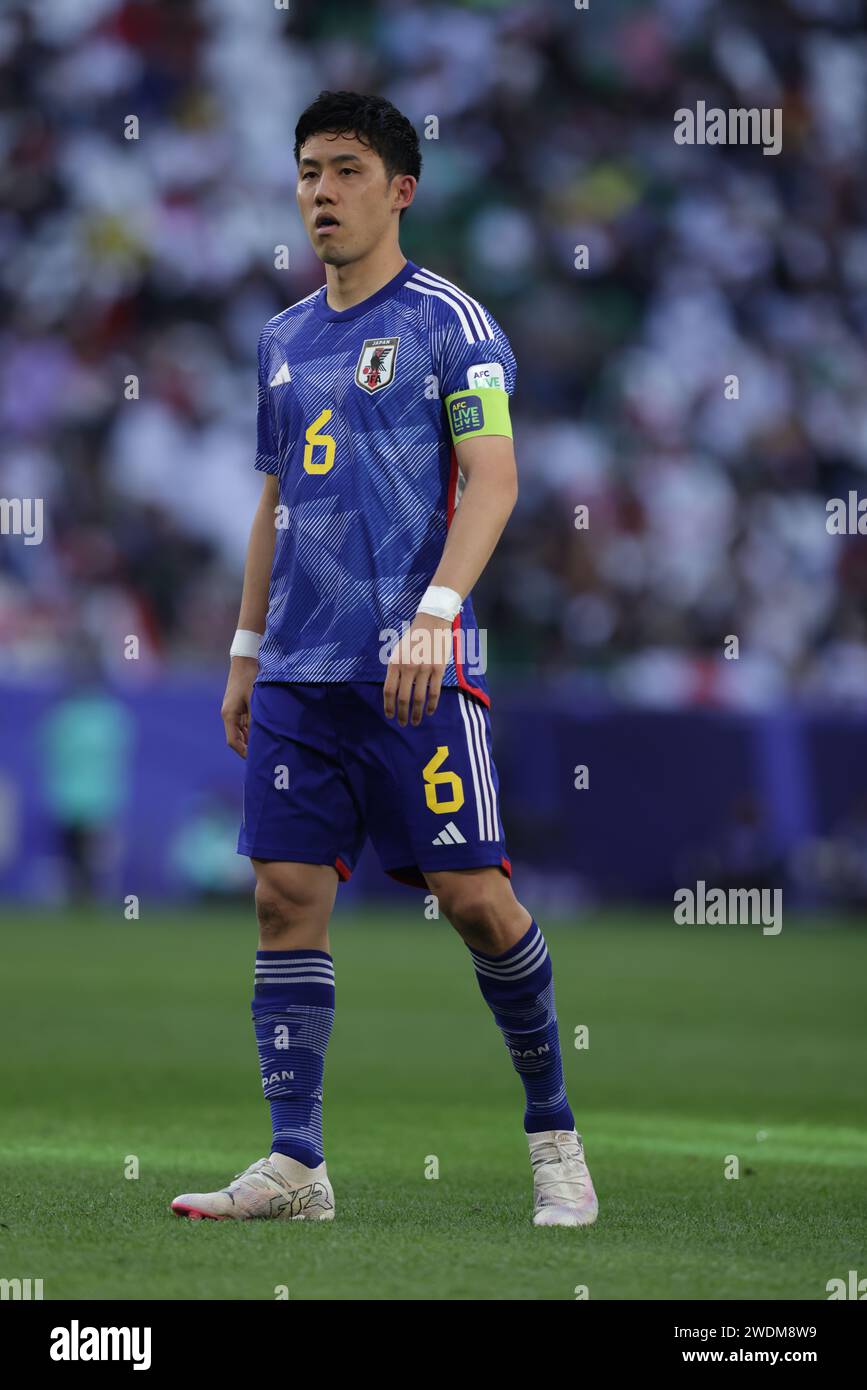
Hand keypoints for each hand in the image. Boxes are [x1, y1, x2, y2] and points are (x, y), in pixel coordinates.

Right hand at [221, 656, 256, 757]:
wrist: (245, 662)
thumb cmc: (250, 680)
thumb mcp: (255, 701)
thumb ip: (255, 720)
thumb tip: (258, 738)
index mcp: (229, 715)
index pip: (233, 741)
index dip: (243, 752)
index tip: (254, 759)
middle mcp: (228, 715)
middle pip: (235, 738)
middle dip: (247, 748)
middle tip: (261, 756)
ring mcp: (232, 711)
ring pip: (239, 731)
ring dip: (249, 739)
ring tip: (263, 747)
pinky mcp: (237, 706)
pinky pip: (242, 724)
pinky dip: (250, 730)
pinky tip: (261, 733)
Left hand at [383, 611, 450, 726]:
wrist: (432, 621)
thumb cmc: (413, 637)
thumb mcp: (397, 651)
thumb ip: (395, 670)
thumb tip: (393, 691)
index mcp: (395, 663)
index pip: (389, 690)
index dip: (388, 706)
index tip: (390, 716)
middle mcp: (408, 667)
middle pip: (403, 698)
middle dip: (402, 714)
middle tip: (403, 723)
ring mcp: (424, 668)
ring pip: (419, 698)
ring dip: (416, 713)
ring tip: (415, 722)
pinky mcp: (438, 669)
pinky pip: (434, 692)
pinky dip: (431, 705)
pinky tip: (429, 712)